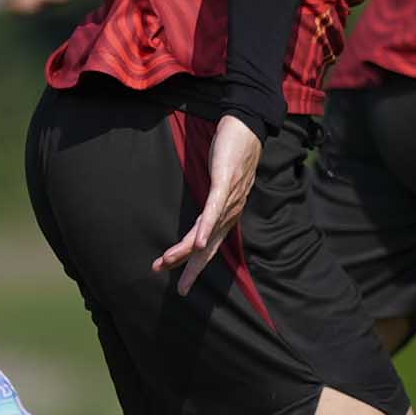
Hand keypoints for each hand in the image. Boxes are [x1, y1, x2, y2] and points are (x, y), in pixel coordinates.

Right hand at [152, 113, 263, 291]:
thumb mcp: (220, 183)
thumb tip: (200, 215)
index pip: (210, 248)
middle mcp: (230, 212)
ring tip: (168, 260)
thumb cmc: (232, 155)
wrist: (247, 127)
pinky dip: (205, 227)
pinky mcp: (224, 181)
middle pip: (208, 248)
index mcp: (226, 214)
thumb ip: (212, 200)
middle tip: (173, 286)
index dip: (196, 268)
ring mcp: (228, 198)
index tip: (181, 287)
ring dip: (188, 249)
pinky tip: (197, 242)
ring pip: (206, 231)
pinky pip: (213, 209)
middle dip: (190, 267)